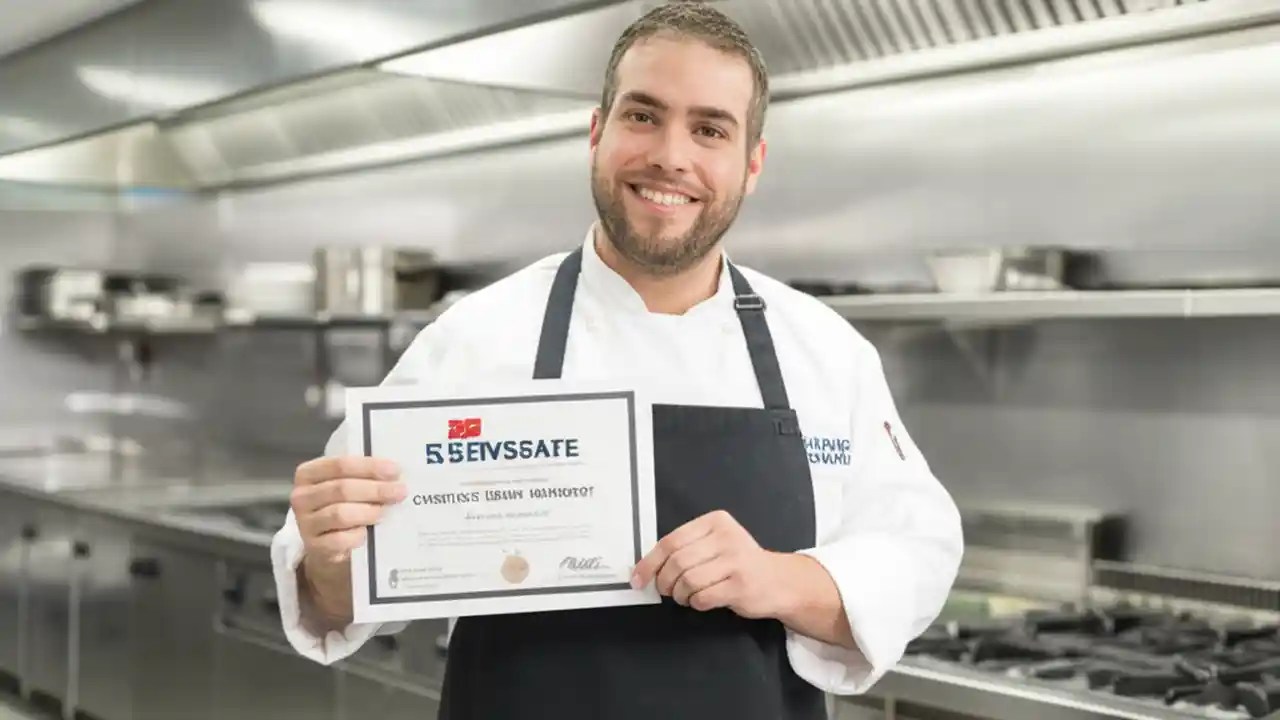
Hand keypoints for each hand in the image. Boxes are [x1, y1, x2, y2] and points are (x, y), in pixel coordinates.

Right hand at [291, 455, 406, 566]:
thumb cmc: (340, 506)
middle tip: (399, 491)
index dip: (369, 467)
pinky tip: (368, 533)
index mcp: (308, 473)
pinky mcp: (314, 547)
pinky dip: (357, 536)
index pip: (340, 465)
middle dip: (375, 490)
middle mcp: (302, 497)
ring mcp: (306, 523)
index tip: (394, 470)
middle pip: (342, 489)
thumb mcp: (345, 485)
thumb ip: (362, 476)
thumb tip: (395, 474)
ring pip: (340, 514)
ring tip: (385, 511)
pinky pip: (339, 540)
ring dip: (369, 512)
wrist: (327, 543)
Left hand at [630, 510, 788, 618]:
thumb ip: (687, 548)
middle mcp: (726, 537)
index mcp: (715, 522)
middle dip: (665, 582)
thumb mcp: (716, 543)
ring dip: (681, 595)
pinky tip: (703, 600)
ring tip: (687, 596)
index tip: (638, 578)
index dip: (649, 562)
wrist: (779, 581)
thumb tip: (648, 567)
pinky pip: (703, 597)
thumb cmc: (740, 563)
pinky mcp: (740, 585)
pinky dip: (696, 603)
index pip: (671, 541)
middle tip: (666, 590)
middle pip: (677, 562)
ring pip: (688, 581)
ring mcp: (735, 561)